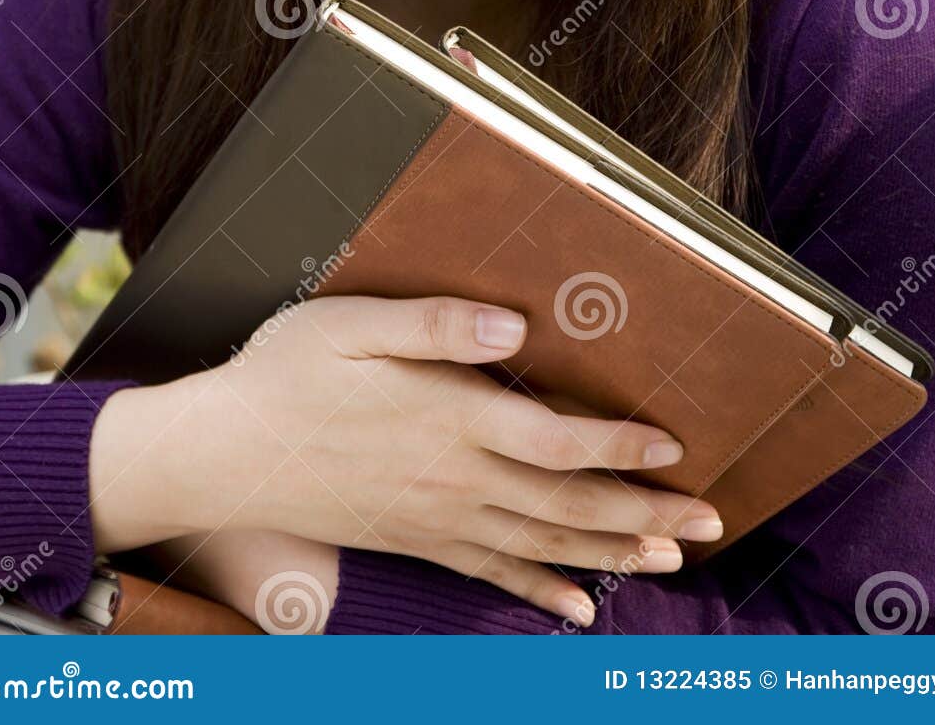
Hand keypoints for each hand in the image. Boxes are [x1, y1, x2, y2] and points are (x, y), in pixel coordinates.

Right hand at [150, 293, 721, 622]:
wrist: (224, 454)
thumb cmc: (287, 373)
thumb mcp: (352, 324)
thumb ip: (437, 324)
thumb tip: (513, 326)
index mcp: (449, 417)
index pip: (555, 439)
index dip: (619, 446)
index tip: (674, 446)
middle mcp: (454, 477)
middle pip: (566, 503)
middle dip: (643, 512)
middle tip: (710, 520)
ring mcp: (437, 518)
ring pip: (542, 545)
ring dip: (613, 552)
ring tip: (673, 558)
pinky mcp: (416, 541)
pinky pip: (492, 577)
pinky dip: (543, 594)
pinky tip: (581, 611)